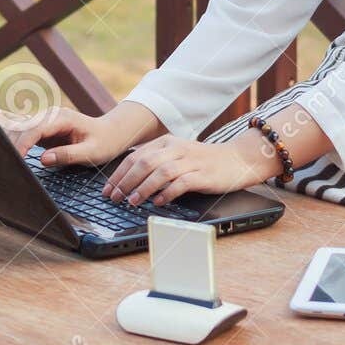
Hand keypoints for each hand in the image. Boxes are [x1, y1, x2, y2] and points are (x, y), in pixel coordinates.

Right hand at [0, 105, 129, 167]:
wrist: (112, 133)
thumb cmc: (105, 142)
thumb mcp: (91, 152)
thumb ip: (68, 155)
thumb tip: (44, 159)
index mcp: (62, 118)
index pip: (36, 129)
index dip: (23, 143)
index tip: (17, 159)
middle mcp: (51, 116)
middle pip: (23, 127)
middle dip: (13, 144)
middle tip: (6, 165)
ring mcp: (46, 121)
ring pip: (21, 129)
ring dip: (12, 144)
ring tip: (6, 162)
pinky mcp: (44, 129)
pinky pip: (25, 135)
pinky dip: (17, 145)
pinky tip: (12, 156)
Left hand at [101, 131, 281, 206]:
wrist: (237, 160)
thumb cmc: (203, 162)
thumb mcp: (177, 156)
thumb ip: (156, 163)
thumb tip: (127, 182)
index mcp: (166, 142)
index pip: (136, 157)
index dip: (119, 174)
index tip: (107, 190)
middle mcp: (176, 148)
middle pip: (144, 163)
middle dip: (125, 182)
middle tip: (115, 198)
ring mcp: (190, 161)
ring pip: (160, 172)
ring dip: (143, 188)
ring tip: (132, 202)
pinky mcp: (203, 174)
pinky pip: (181, 183)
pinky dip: (166, 193)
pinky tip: (157, 202)